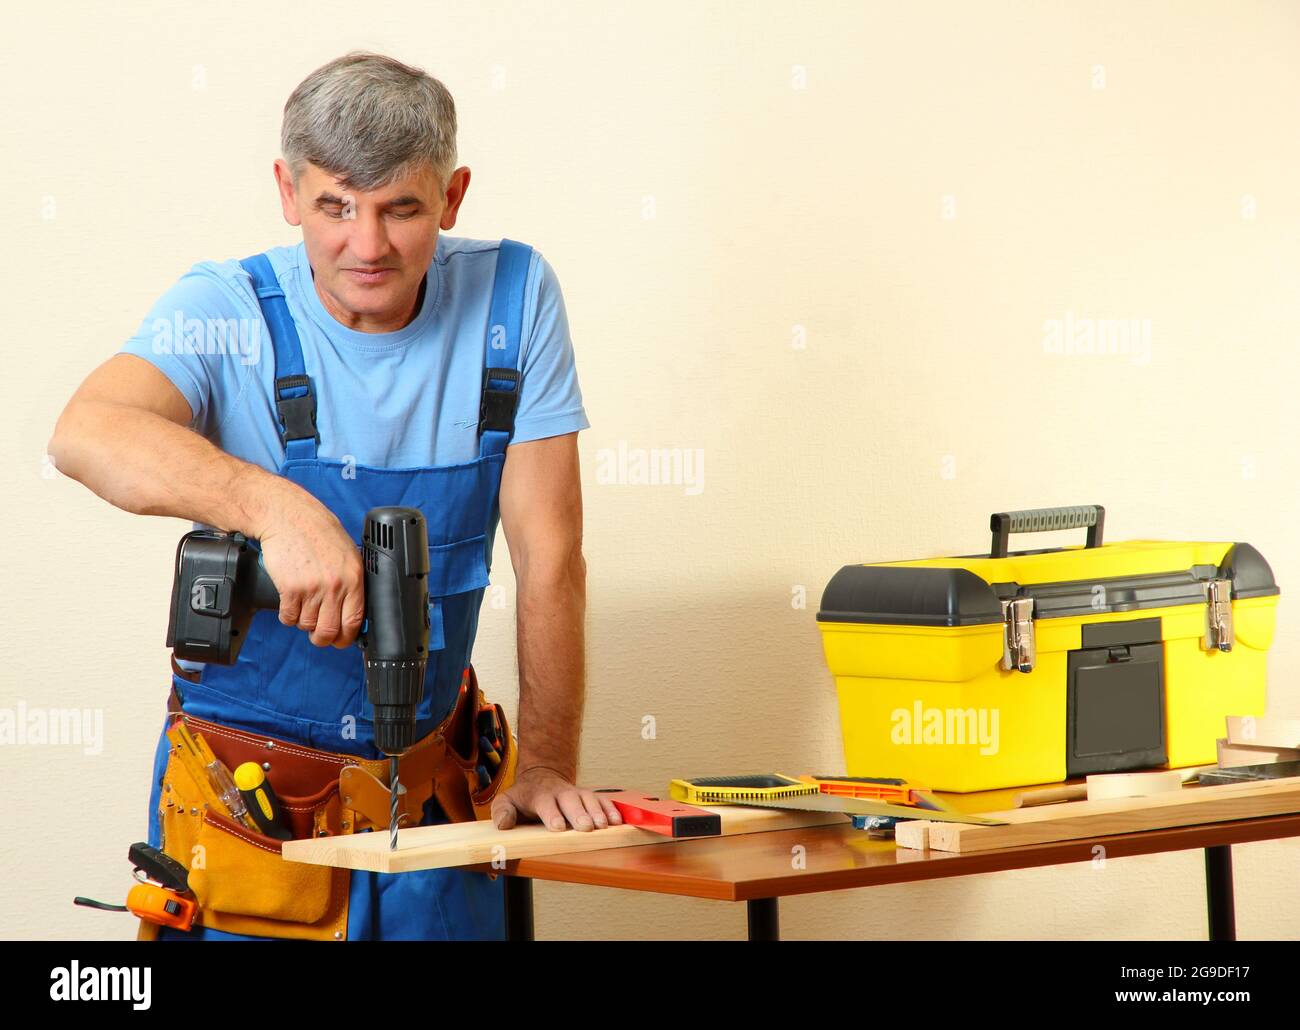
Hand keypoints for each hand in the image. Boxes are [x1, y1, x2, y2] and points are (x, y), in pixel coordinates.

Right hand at [255, 483, 364, 648]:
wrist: (289, 517)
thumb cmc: (318, 533)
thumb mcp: (348, 555)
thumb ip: (352, 582)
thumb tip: (354, 611)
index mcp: (354, 578)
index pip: (354, 621)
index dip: (346, 638)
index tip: (340, 641)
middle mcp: (335, 586)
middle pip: (329, 631)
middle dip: (322, 638)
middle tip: (318, 634)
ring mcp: (312, 588)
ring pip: (307, 625)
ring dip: (303, 622)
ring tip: (303, 607)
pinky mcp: (290, 589)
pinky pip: (288, 617)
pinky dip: (287, 616)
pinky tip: (290, 603)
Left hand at [491, 767, 624, 831]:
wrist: (542, 777)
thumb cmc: (524, 796)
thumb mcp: (506, 801)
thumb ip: (502, 811)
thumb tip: (503, 824)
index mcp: (540, 795)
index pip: (546, 804)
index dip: (552, 815)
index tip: (557, 826)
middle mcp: (561, 793)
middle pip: (572, 802)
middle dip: (579, 813)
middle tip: (585, 827)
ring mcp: (577, 793)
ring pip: (590, 800)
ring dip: (598, 812)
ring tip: (604, 826)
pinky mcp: (590, 797)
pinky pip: (603, 800)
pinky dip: (611, 809)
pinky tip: (617, 821)